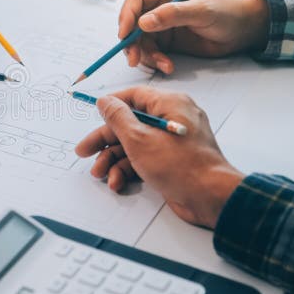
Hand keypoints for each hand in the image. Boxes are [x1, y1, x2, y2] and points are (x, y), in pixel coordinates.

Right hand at [75, 86, 244, 227]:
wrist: (209, 198)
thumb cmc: (180, 165)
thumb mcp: (138, 138)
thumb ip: (117, 118)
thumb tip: (105, 101)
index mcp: (169, 105)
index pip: (134, 96)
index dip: (110, 105)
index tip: (92, 113)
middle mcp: (172, 119)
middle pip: (130, 123)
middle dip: (105, 141)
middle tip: (84, 150)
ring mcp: (173, 141)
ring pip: (135, 144)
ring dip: (114, 160)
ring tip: (100, 174)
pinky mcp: (172, 160)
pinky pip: (145, 158)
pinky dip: (129, 169)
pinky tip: (118, 182)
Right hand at [119, 0, 269, 73]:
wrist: (245, 29)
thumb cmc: (229, 11)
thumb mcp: (202, 11)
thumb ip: (173, 15)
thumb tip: (143, 22)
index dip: (127, 16)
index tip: (125, 35)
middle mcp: (160, 5)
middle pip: (133, 22)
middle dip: (131, 41)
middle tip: (134, 58)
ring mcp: (162, 24)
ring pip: (140, 40)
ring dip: (146, 55)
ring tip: (163, 64)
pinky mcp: (167, 40)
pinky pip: (151, 52)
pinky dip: (156, 61)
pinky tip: (168, 65)